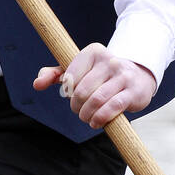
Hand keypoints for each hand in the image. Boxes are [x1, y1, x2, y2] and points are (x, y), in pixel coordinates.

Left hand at [33, 43, 155, 128]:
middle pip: (82, 91)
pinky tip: (96, 122)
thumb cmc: (101, 75)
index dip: (68, 92)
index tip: (72, 95)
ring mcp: (122, 75)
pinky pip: (111, 108)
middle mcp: (109, 60)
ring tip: (87, 117)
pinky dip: (100, 119)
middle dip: (76, 106)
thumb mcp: (79, 70)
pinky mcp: (132, 91)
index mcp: (93, 52)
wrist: (137, 76)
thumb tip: (37, 84)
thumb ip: (55, 74)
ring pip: (96, 100)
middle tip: (79, 110)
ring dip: (86, 115)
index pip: (70, 77)